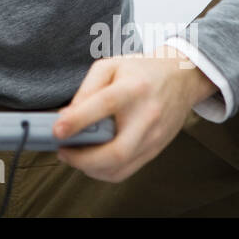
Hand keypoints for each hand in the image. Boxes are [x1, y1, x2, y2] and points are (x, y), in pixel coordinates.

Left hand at [51, 45, 215, 181]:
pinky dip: (103, 171)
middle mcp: (147, 116)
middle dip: (82, 159)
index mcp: (134, 88)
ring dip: (90, 168)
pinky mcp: (155, 150)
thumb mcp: (110, 67)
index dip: (78, 120)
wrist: (181, 79)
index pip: (105, 105)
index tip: (57, 130)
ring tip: (73, 156)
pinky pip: (127, 171)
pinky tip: (91, 161)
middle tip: (62, 151)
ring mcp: (153, 137)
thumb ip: (87, 89)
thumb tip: (66, 116)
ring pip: (120, 168)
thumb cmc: (141, 71)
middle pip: (116, 151)